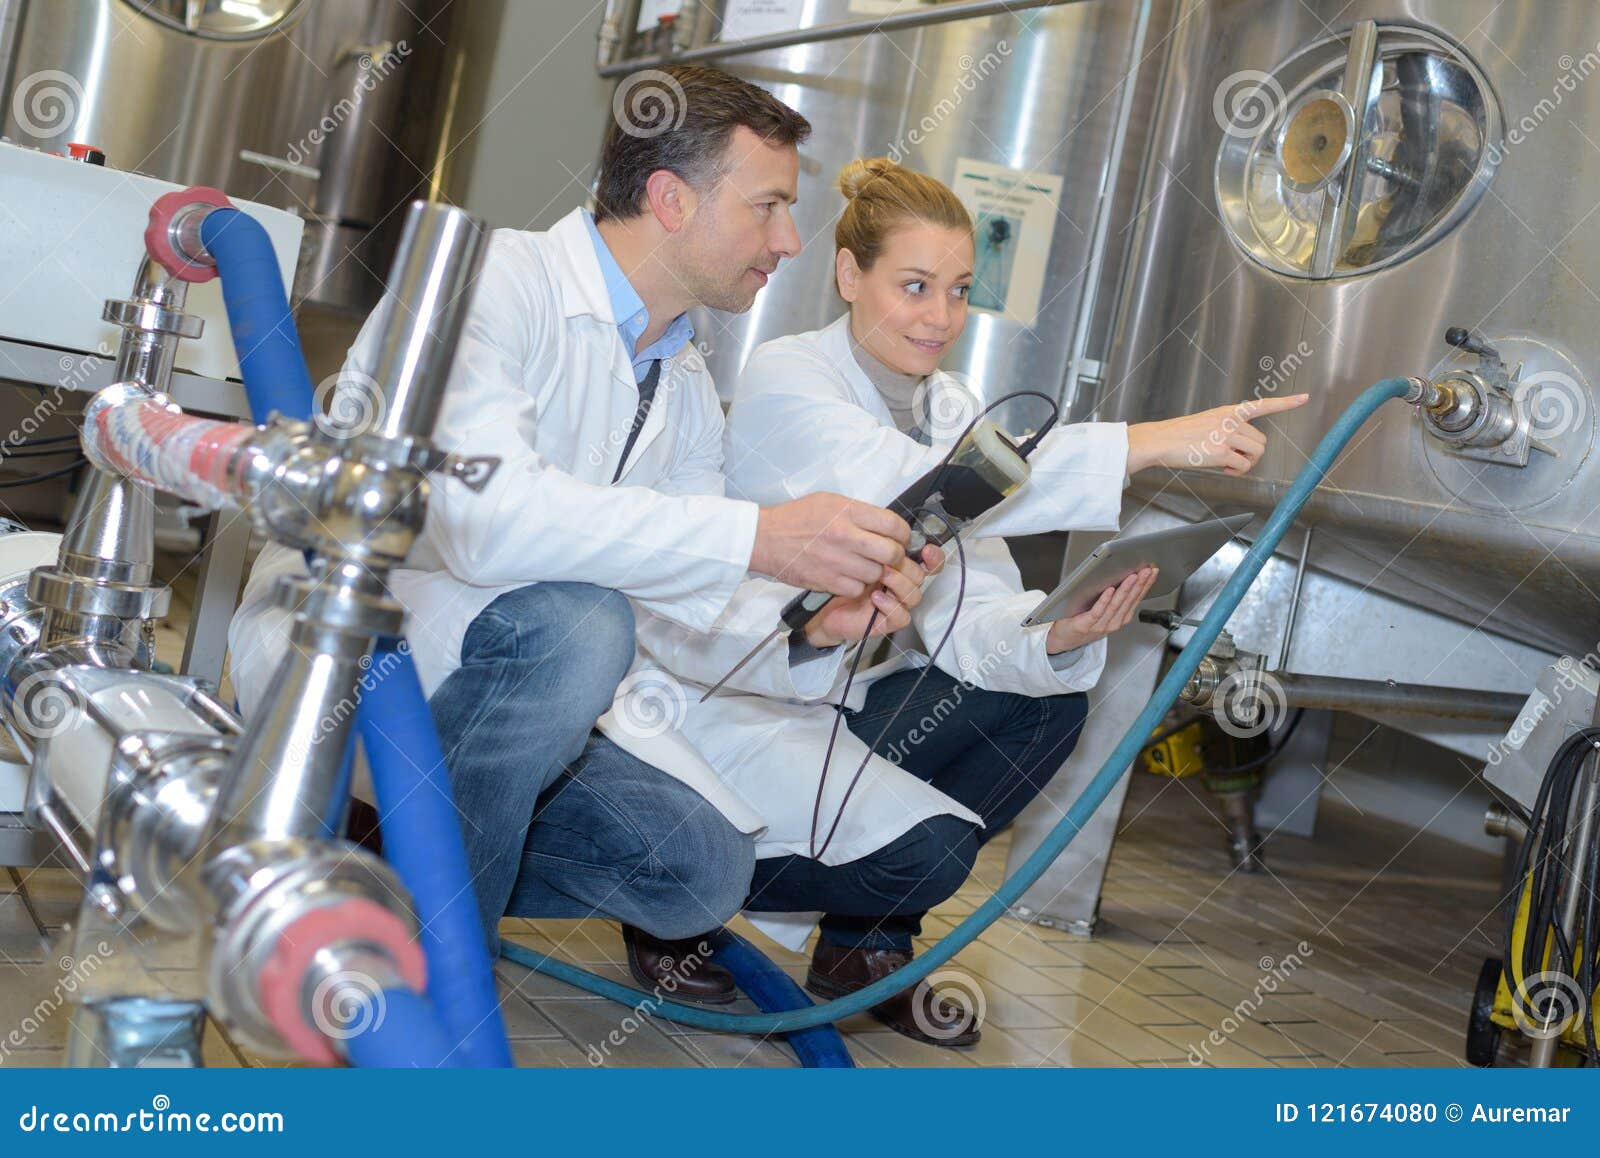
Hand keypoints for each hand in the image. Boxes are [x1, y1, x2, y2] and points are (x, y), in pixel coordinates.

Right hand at [751, 492, 910, 597]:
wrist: (765, 538)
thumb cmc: (796, 518)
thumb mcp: (830, 502)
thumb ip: (859, 512)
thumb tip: (885, 525)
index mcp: (849, 512)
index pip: (894, 525)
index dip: (903, 534)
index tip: (900, 538)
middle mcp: (846, 536)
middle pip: (891, 553)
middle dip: (894, 556)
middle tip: (888, 556)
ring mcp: (838, 561)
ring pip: (877, 574)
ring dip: (875, 572)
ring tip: (863, 565)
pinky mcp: (828, 581)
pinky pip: (857, 588)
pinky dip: (857, 585)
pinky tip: (848, 576)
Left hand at [805, 545, 945, 646]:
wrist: (819, 601)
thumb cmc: (835, 571)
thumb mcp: (852, 546)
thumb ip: (873, 537)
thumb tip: (891, 526)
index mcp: (897, 565)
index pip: (928, 561)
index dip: (933, 556)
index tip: (925, 549)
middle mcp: (899, 583)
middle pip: (921, 576)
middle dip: (907, 566)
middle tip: (887, 561)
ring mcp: (894, 602)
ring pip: (915, 595)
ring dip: (900, 583)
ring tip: (881, 575)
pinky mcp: (885, 621)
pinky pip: (901, 617)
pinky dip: (891, 606)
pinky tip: (875, 597)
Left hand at [1046, 566, 1157, 653]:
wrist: (1064, 638)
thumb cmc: (1084, 621)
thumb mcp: (1105, 610)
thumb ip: (1115, 596)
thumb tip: (1127, 575)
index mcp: (1120, 617)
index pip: (1136, 598)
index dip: (1146, 585)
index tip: (1152, 571)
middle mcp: (1113, 622)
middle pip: (1129, 601)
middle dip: (1140, 584)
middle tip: (1146, 571)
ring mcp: (1100, 625)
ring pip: (1116, 606)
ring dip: (1125, 590)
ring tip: (1132, 577)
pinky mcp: (1085, 625)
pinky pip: (1097, 612)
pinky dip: (1104, 601)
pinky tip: (1110, 590)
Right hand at [1126, 394, 1309, 474]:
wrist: (1160, 440)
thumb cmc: (1180, 435)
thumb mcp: (1207, 423)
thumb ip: (1228, 430)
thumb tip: (1241, 452)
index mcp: (1229, 411)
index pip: (1262, 405)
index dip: (1286, 403)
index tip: (1304, 397)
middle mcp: (1231, 420)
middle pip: (1261, 442)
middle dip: (1250, 455)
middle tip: (1232, 460)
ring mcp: (1227, 435)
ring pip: (1256, 454)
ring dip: (1245, 464)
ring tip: (1225, 463)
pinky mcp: (1221, 451)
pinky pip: (1242, 466)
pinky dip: (1235, 471)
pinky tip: (1221, 468)